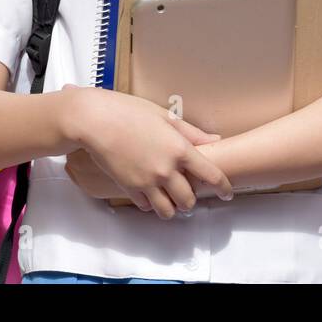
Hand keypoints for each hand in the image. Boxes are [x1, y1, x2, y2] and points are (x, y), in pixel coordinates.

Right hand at [61, 84, 234, 217]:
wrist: (94, 120)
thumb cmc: (128, 111)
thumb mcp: (164, 116)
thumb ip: (191, 132)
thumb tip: (215, 141)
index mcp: (179, 149)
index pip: (211, 175)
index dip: (223, 187)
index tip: (227, 193)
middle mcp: (166, 170)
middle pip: (189, 199)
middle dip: (192, 199)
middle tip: (189, 193)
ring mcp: (147, 182)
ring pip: (168, 210)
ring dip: (172, 207)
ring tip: (171, 199)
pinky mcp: (129, 188)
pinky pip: (146, 206)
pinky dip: (151, 203)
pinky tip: (150, 193)